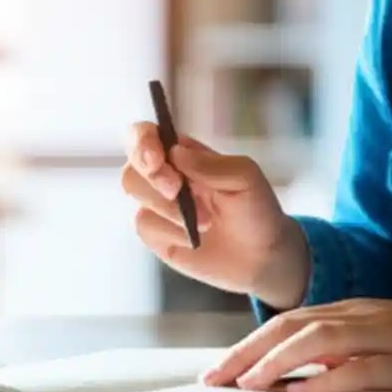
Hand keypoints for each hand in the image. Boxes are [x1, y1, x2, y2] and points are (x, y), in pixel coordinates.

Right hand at [121, 123, 308, 307]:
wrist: (260, 256)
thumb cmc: (254, 209)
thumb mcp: (244, 178)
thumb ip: (210, 164)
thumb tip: (174, 153)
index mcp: (182, 153)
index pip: (145, 135)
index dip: (142, 143)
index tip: (157, 160)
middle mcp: (163, 175)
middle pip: (132, 167)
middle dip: (153, 179)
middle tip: (177, 192)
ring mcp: (156, 205)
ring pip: (137, 195)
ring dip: (169, 209)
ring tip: (206, 222)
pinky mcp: (154, 233)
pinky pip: (144, 225)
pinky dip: (171, 232)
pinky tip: (193, 238)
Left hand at [201, 298, 391, 391]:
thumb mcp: (383, 341)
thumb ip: (343, 352)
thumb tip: (295, 376)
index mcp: (353, 310)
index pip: (287, 322)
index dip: (248, 344)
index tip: (217, 370)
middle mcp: (362, 316)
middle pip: (290, 326)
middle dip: (246, 352)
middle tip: (213, 379)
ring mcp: (386, 336)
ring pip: (318, 340)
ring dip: (276, 362)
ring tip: (246, 384)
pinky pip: (361, 370)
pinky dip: (327, 381)